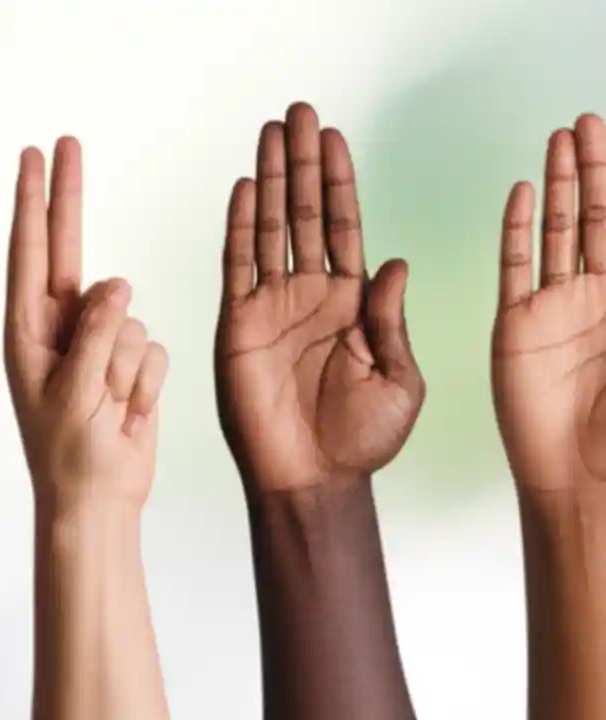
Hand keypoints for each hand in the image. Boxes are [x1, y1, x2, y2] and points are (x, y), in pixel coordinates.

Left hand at [4, 137, 168, 508]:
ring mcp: (97, 345)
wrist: (99, 502)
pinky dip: (145, 381)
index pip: (29, 254)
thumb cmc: (69, 456)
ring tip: (107, 408)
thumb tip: (116, 282)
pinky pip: (152, 346)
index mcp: (27, 334)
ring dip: (124, 364)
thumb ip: (92, 333)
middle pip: (68, 250)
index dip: (33, 203)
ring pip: (128, 314)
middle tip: (67, 143)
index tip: (32, 156)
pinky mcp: (131, 364)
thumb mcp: (72, 393)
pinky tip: (127, 413)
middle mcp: (60, 329)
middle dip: (67, 199)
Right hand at [214, 103, 425, 492]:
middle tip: (298, 114)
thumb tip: (394, 262)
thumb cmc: (361, 438)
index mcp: (352, 302)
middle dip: (301, 163)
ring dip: (268, 180)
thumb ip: (392, 321)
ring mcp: (272, 306)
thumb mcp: (399, 379)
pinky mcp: (239, 324)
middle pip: (303, 212)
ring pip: (268, 227)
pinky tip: (241, 189)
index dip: (338, 181)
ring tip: (269, 136)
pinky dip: (238, 226)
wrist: (311, 478)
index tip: (333, 138)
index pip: (343, 225)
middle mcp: (310, 294)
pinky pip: (236, 266)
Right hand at [493, 114, 605, 489]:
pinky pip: (517, 266)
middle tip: (589, 121)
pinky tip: (525, 192)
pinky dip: (520, 228)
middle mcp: (597, 299)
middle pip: (598, 217)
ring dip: (562, 184)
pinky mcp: (517, 325)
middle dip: (596, 169)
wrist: (585, 478)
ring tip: (562, 137)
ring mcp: (555, 310)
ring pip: (559, 231)